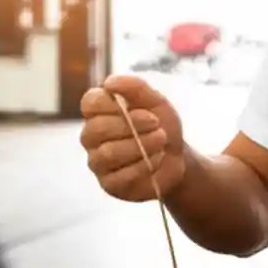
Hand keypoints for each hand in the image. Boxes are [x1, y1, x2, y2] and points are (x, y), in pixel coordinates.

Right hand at [80, 75, 186, 201]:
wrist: (177, 157)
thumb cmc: (161, 126)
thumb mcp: (156, 101)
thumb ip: (135, 87)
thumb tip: (108, 83)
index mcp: (98, 112)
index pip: (90, 102)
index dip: (114, 104)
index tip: (144, 109)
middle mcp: (91, 137)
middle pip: (96, 129)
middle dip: (132, 126)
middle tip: (157, 125)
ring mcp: (97, 162)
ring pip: (107, 153)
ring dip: (141, 146)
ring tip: (160, 142)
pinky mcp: (109, 184)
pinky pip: (120, 176)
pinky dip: (145, 166)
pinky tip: (156, 160)